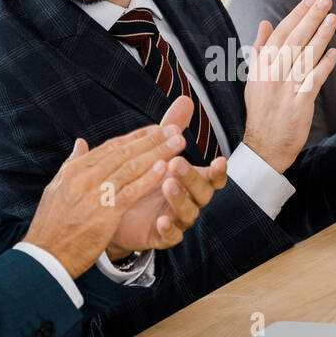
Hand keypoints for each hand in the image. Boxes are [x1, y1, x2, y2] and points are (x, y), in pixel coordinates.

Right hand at [23, 124, 186, 276]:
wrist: (45, 257)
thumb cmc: (51, 225)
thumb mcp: (56, 188)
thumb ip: (72, 164)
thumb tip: (80, 143)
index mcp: (74, 170)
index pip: (110, 147)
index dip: (135, 137)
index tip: (156, 128)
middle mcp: (84, 177)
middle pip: (124, 153)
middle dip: (152, 139)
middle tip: (174, 130)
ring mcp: (94, 195)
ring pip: (130, 168)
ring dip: (156, 153)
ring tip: (177, 143)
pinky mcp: (104, 214)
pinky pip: (130, 192)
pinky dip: (148, 179)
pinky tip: (164, 168)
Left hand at [107, 97, 228, 259]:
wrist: (115, 211)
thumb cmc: (143, 177)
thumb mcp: (155, 151)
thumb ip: (171, 129)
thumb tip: (184, 99)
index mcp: (191, 179)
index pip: (213, 177)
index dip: (219, 171)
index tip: (220, 160)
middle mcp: (188, 199)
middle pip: (203, 192)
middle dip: (192, 177)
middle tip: (177, 163)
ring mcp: (176, 219)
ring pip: (189, 213)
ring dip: (181, 199)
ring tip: (167, 185)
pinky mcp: (160, 236)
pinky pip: (171, 237)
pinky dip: (169, 230)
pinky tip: (161, 220)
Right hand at [241, 0, 335, 173]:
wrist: (264, 146)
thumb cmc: (262, 111)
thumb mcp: (254, 79)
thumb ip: (260, 50)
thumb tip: (265, 23)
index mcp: (260, 68)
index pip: (278, 35)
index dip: (295, 16)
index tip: (309, 1)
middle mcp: (271, 76)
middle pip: (293, 41)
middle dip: (310, 19)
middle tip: (325, 1)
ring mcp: (285, 90)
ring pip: (305, 58)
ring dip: (320, 36)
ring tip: (333, 19)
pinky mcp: (299, 105)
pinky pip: (313, 81)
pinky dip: (324, 66)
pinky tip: (334, 52)